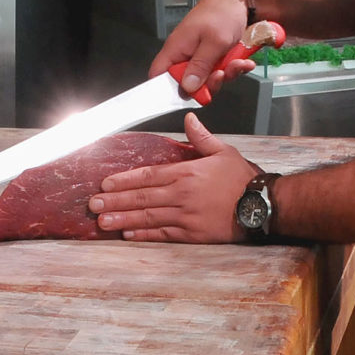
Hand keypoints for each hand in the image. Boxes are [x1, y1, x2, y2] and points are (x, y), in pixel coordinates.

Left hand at [88, 113, 256, 242]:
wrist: (261, 205)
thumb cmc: (242, 178)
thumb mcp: (224, 151)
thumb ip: (202, 137)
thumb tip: (189, 119)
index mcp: (186, 173)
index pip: (148, 175)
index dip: (124, 180)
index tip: (106, 184)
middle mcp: (181, 195)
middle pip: (141, 198)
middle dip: (115, 201)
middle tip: (93, 205)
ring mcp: (185, 217)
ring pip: (147, 217)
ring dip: (123, 219)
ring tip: (103, 222)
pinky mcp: (192, 235)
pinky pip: (162, 234)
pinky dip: (144, 234)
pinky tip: (128, 234)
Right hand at [149, 0, 253, 92]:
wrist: (240, 0)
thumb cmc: (222, 13)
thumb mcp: (213, 42)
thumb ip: (200, 66)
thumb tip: (187, 88)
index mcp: (176, 49)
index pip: (158, 75)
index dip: (167, 90)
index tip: (189, 95)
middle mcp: (185, 55)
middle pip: (187, 83)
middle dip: (208, 84)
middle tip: (221, 74)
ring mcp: (200, 56)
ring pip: (208, 79)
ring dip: (226, 74)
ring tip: (238, 63)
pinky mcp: (214, 57)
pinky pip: (221, 71)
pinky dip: (234, 68)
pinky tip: (244, 62)